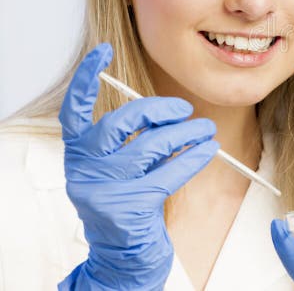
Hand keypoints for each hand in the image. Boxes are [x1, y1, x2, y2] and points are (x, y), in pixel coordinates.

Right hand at [57, 43, 218, 290]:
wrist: (125, 253)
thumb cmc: (130, 199)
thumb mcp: (122, 166)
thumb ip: (133, 137)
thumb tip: (169, 109)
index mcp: (78, 153)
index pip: (74, 110)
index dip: (86, 79)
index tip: (103, 52)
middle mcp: (84, 169)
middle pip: (120, 123)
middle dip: (158, 110)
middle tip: (185, 110)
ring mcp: (103, 191)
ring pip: (149, 147)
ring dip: (185, 134)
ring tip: (205, 130)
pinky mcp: (129, 208)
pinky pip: (168, 172)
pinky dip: (193, 157)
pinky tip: (207, 150)